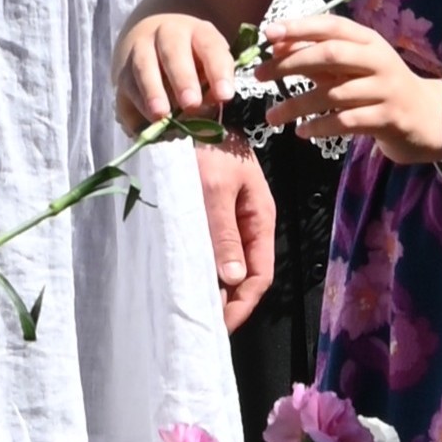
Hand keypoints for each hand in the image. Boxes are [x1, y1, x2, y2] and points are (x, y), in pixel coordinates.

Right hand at [116, 9, 238, 132]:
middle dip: (182, 79)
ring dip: (152, 92)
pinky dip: (135, 109)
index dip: (218, 72)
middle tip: (191, 104)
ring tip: (161, 115)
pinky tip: (147, 128)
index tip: (225, 96)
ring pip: (143, 68)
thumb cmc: (193, 57)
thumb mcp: (210, 61)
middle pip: (173, 53)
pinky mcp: (122, 72)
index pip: (210, 47)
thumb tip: (210, 112)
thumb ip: (215, 83)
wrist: (152, 39)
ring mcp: (139, 50)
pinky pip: (126, 90)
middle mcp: (166, 34)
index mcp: (197, 31)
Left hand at [197, 142, 275, 332]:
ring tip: (188, 309)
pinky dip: (198, 269)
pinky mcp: (208, 216)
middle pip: (243, 275)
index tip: (217, 327)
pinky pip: (208, 251)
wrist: (184, 115)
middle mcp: (247, 224)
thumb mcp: (213, 190)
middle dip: (226, 302)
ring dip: (210, 287)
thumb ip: (223, 234)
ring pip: (225, 266)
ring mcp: (228, 220)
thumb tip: (233, 281)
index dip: (242, 304)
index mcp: (259, 217)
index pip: (260, 275)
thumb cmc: (202, 148)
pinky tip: (182, 280)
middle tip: (198, 324)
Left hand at [263, 10, 441, 164]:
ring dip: (297, 104)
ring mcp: (386, 90)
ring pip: (334, 93)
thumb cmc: (381, 88)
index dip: (299, 27)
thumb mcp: (353, 68)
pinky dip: (320, 126)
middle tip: (259, 75)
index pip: (332, 26)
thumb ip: (319, 58)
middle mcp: (379, 60)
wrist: (427, 118)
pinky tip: (302, 132)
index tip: (268, 34)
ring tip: (272, 116)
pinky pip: (347, 122)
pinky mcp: (389, 119)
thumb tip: (277, 48)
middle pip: (331, 54)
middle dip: (291, 63)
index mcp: (369, 41)